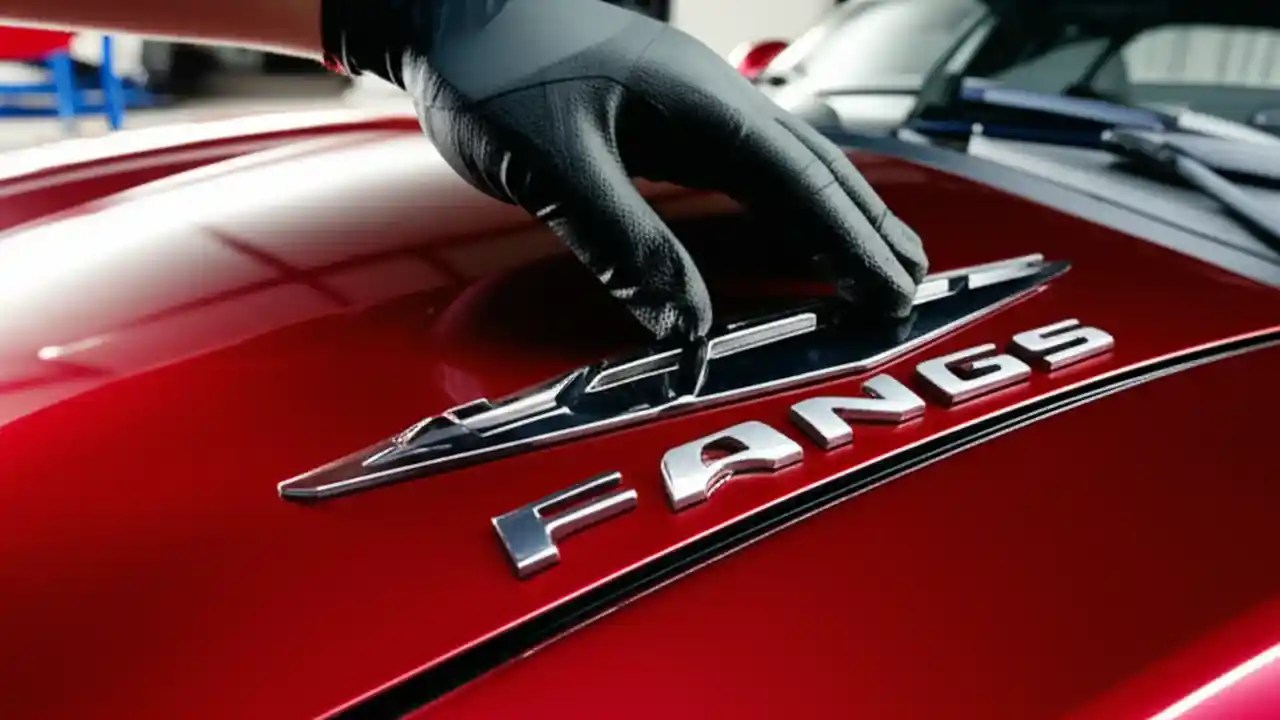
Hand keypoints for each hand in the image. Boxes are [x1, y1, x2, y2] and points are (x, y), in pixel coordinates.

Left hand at [324, 0, 927, 339]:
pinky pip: (751, 161)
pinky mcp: (664, 111)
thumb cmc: (492, 68)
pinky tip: (791, 217)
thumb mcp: (552, 165)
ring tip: (879, 256)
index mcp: (704, 108)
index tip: (895, 295)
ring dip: (839, 214)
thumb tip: (691, 327)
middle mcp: (713, 101)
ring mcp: (692, 102)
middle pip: (818, 170)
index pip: (803, 186)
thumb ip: (625, 243)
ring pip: (792, 162)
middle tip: (912, 287)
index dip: (854, 247)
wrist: (448, 5)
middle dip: (869, 232)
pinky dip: (788, 199)